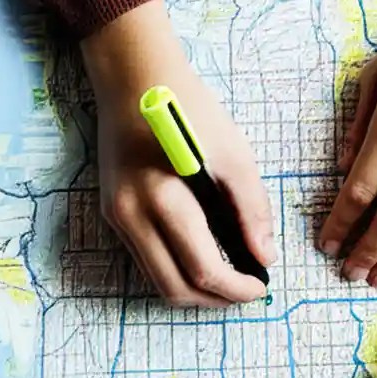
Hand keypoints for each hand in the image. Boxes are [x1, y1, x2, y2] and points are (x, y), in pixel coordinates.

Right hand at [81, 0, 275, 306]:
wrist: (133, 75)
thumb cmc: (189, 108)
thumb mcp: (233, 153)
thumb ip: (251, 209)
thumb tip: (264, 255)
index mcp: (164, 200)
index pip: (202, 270)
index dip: (236, 290)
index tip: (261, 288)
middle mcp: (131, 216)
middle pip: (174, 288)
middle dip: (214, 301)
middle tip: (246, 292)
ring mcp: (116, 216)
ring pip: (155, 279)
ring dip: (193, 290)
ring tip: (228, 279)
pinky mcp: (112, 212)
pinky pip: (145, 258)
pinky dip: (175, 269)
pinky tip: (203, 256)